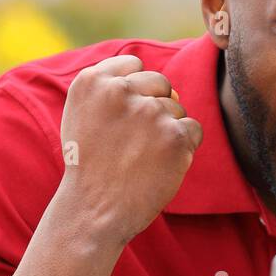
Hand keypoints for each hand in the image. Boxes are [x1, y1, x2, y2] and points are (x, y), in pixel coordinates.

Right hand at [57, 54, 202, 245]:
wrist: (94, 210)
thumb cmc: (90, 164)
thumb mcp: (83, 114)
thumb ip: (112, 87)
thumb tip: (167, 87)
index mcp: (92, 81)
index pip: (133, 65)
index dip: (134, 91)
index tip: (122, 117)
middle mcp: (120, 91)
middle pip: (161, 83)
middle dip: (154, 107)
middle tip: (133, 142)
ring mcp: (150, 112)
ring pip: (177, 108)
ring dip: (167, 130)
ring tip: (142, 157)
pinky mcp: (175, 136)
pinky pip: (193, 130)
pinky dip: (183, 148)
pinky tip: (159, 165)